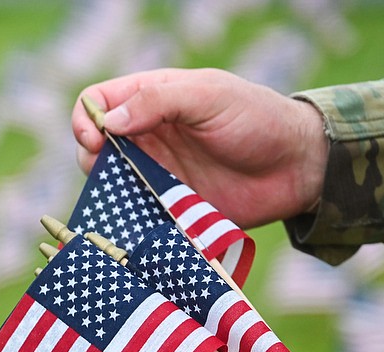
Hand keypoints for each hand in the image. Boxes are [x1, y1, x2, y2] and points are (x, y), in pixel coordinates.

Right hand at [72, 68, 328, 227]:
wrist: (297, 168)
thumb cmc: (257, 120)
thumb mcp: (208, 96)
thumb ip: (158, 101)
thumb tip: (108, 122)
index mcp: (152, 99)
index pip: (97, 103)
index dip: (86, 119)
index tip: (96, 139)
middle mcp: (148, 137)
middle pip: (94, 147)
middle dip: (91, 159)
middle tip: (109, 173)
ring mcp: (157, 174)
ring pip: (110, 185)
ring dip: (108, 193)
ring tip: (125, 200)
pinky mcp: (170, 209)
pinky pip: (136, 215)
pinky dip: (129, 220)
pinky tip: (135, 223)